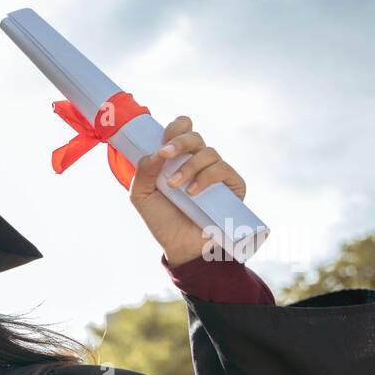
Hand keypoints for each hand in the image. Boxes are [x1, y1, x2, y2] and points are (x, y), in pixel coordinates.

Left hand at [128, 116, 246, 266]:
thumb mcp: (143, 197)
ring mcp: (216, 173)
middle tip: (165, 154)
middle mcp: (198, 162)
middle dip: (179, 142)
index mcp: (178, 159)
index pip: (183, 130)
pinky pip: (223, 169)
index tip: (163, 141)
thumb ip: (143, 173)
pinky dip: (206, 177)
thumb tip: (154, 153)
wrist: (180, 246)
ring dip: (189, 166)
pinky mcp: (232, 186)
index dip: (176, 128)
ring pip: (208, 153)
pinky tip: (192, 192)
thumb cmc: (163, 220)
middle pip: (195, 137)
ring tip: (175, 186)